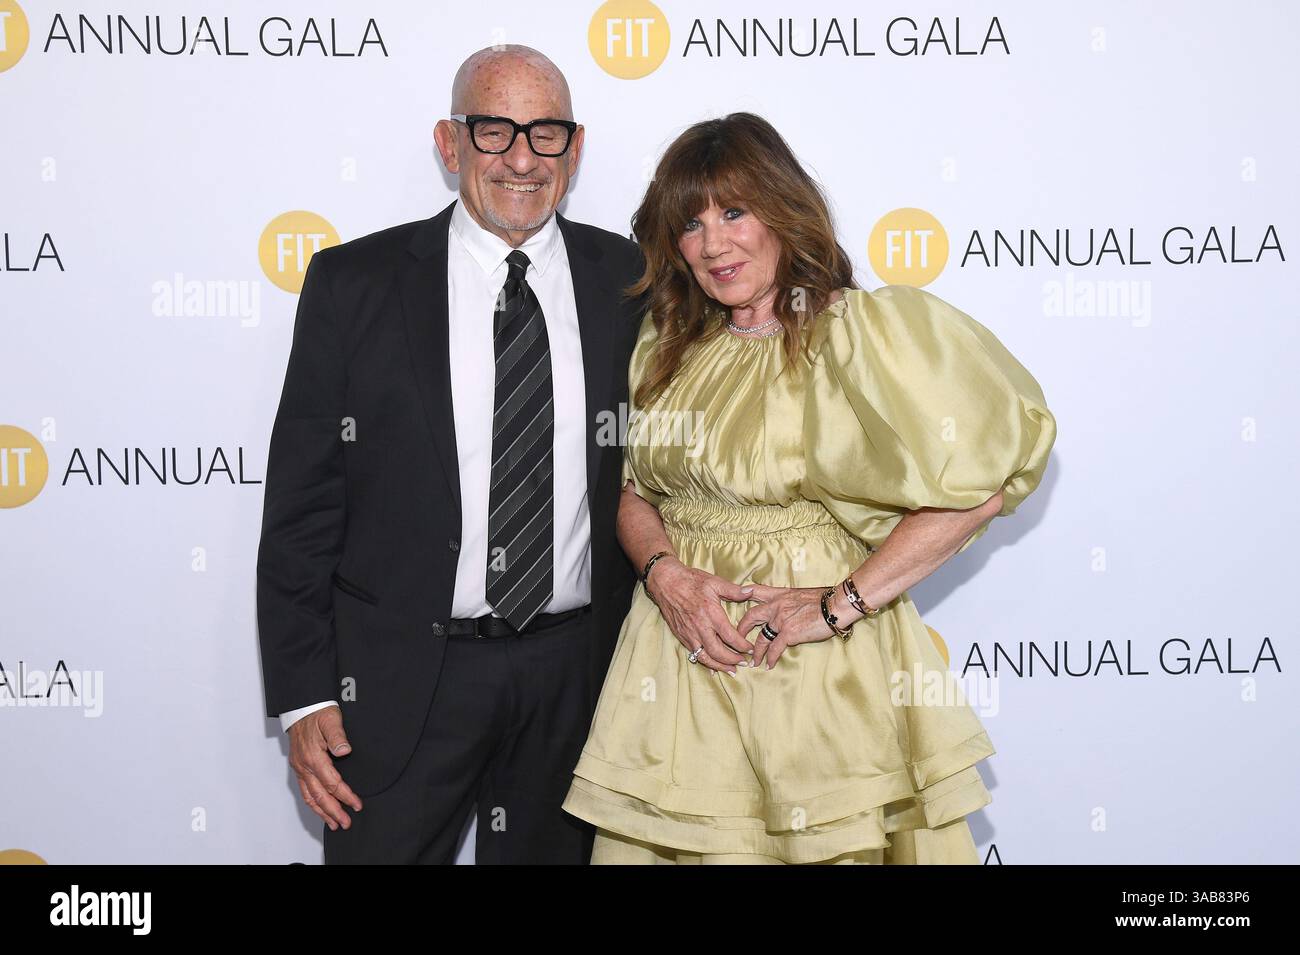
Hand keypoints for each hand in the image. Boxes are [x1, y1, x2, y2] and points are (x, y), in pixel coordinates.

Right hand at [288, 705, 362, 830]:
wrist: (301, 708)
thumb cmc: (318, 713)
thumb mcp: (331, 720)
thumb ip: (338, 736)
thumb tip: (345, 750)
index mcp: (314, 757)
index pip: (332, 783)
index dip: (346, 796)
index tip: (357, 805)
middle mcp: (304, 766)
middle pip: (320, 796)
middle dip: (334, 812)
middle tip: (346, 823)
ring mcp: (300, 768)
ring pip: (310, 797)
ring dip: (322, 812)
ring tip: (334, 824)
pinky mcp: (299, 767)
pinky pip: (304, 791)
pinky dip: (312, 803)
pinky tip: (320, 810)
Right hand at [646, 556, 753, 673]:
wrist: (666, 582)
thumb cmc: (690, 580)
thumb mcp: (714, 582)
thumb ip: (733, 590)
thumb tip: (750, 592)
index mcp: (711, 614)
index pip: (730, 636)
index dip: (743, 646)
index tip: (751, 649)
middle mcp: (700, 627)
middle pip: (718, 652)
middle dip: (733, 660)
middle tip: (744, 662)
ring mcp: (689, 633)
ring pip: (705, 657)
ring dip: (719, 666)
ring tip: (730, 670)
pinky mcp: (681, 636)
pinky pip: (694, 654)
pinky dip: (705, 662)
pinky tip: (712, 666)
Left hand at [736, 583, 860, 668]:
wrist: (835, 606)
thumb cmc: (825, 600)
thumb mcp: (803, 594)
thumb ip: (791, 600)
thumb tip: (792, 606)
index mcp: (780, 595)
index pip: (757, 591)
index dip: (744, 593)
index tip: (736, 597)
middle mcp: (776, 606)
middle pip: (751, 616)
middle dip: (742, 628)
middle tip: (737, 639)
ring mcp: (781, 620)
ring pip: (761, 637)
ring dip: (756, 651)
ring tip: (753, 661)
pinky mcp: (789, 633)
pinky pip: (774, 648)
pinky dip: (770, 658)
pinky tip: (768, 665)